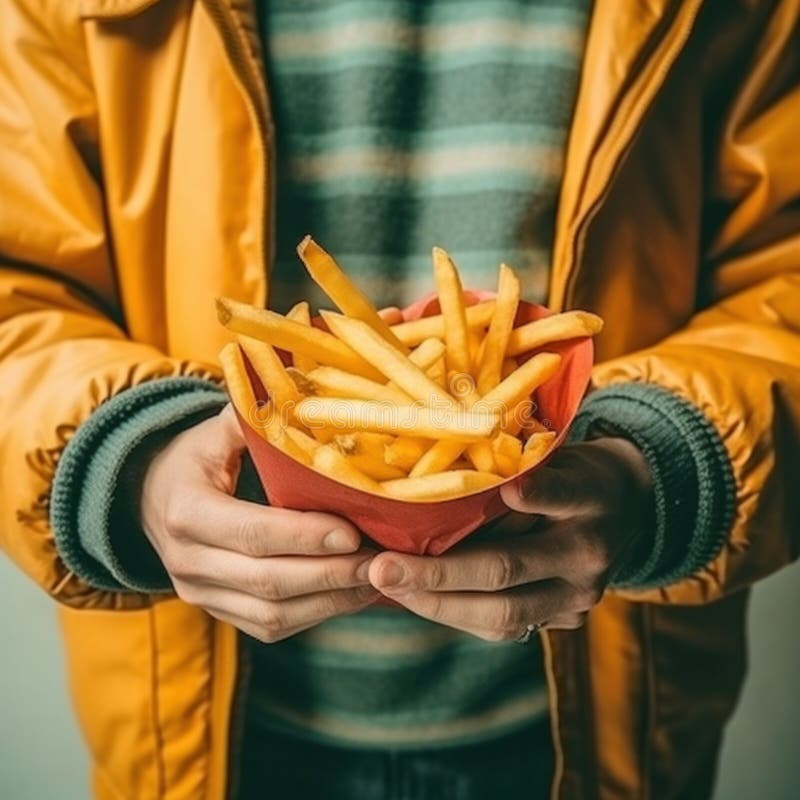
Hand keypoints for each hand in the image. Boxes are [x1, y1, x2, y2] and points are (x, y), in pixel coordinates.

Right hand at [141, 404, 378, 642]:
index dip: (306, 537)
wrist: (149, 495)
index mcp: (187, 510)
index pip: (253, 532)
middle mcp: (188, 561)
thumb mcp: (217, 431)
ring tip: (375, 579)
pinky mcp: (217, 610)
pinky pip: (270, 626)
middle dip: (331, 574)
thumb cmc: (196, 456)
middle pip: (268, 580)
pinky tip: (350, 594)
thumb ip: (257, 419)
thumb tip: (312, 403)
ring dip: (330, 601)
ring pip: (273, 614)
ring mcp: (200, 593)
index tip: (353, 532)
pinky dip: (315, 614)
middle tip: (381, 560)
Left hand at [368, 438, 653, 640]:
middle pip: (508, 568)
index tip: (507, 489)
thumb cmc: (574, 469)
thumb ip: (518, 466)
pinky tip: (419, 599)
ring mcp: (581, 594)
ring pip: (504, 615)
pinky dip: (459, 615)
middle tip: (383, 569)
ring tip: (390, 588)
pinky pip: (508, 629)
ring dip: (438, 604)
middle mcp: (589, 552)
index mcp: (591, 496)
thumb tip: (441, 475)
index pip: (561, 493)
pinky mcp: (569, 618)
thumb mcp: (558, 452)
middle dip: (438, 573)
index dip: (533, 494)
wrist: (630, 506)